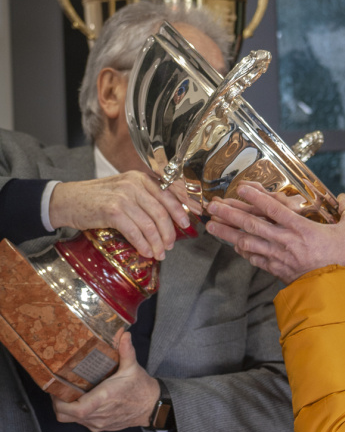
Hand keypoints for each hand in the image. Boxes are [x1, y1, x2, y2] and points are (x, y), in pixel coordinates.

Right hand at [49, 171, 192, 259]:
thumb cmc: (97, 198)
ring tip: (160, 253)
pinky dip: (143, 244)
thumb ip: (144, 198)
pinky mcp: (112, 211)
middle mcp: (133, 184)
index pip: (169, 193)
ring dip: (157, 242)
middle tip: (171, 245)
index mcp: (140, 178)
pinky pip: (135, 231)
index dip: (182, 209)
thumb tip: (169, 217)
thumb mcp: (124, 190)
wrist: (68, 200)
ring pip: (150, 224)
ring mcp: (123, 197)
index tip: (190, 223)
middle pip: (162, 211)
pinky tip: (146, 252)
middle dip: (169, 232)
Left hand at [51, 333, 160, 431]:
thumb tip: (123, 333)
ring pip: (72, 421)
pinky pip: (81, 423)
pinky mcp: (100, 427)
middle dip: (57, 404)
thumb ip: (126, 350)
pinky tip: (81, 400)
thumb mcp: (133, 367)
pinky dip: (76, 414)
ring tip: (68, 392)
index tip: (56, 389)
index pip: (75, 409)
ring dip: (66, 409)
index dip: (60, 402)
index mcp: (104, 399)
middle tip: (58, 388)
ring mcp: (99, 423)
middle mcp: (99, 414)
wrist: (152, 407)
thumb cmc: (141, 387)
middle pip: (66, 416)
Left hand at [206, 185, 344, 283]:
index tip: (241, 188)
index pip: (273, 208)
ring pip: (247, 241)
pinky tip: (233, 244)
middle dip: (229, 214)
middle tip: (212, 206)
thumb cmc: (339, 260)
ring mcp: (277, 255)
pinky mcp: (275, 268)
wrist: (332, 290)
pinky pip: (254, 258)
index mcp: (301, 228)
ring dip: (227, 233)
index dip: (256, 197)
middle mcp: (284, 240)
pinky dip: (242, 251)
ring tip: (211, 226)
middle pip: (252, 224)